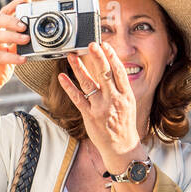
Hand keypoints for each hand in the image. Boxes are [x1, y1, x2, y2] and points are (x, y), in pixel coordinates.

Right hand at [0, 0, 29, 99]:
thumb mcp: (10, 55)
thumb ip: (17, 45)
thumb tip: (32, 35)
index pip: (2, 14)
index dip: (13, 5)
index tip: (26, 0)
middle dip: (10, 19)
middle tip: (25, 25)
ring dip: (12, 36)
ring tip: (26, 39)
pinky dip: (10, 56)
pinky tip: (22, 59)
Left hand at [57, 42, 142, 167]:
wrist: (121, 146)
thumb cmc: (123, 124)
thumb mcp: (128, 103)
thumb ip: (119, 87)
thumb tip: (111, 68)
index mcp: (126, 95)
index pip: (119, 72)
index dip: (112, 57)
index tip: (105, 45)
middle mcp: (114, 100)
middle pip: (105, 74)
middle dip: (98, 58)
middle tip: (90, 44)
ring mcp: (101, 108)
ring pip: (89, 84)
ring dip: (79, 68)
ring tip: (72, 56)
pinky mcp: (89, 116)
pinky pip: (77, 98)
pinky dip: (68, 87)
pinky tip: (62, 77)